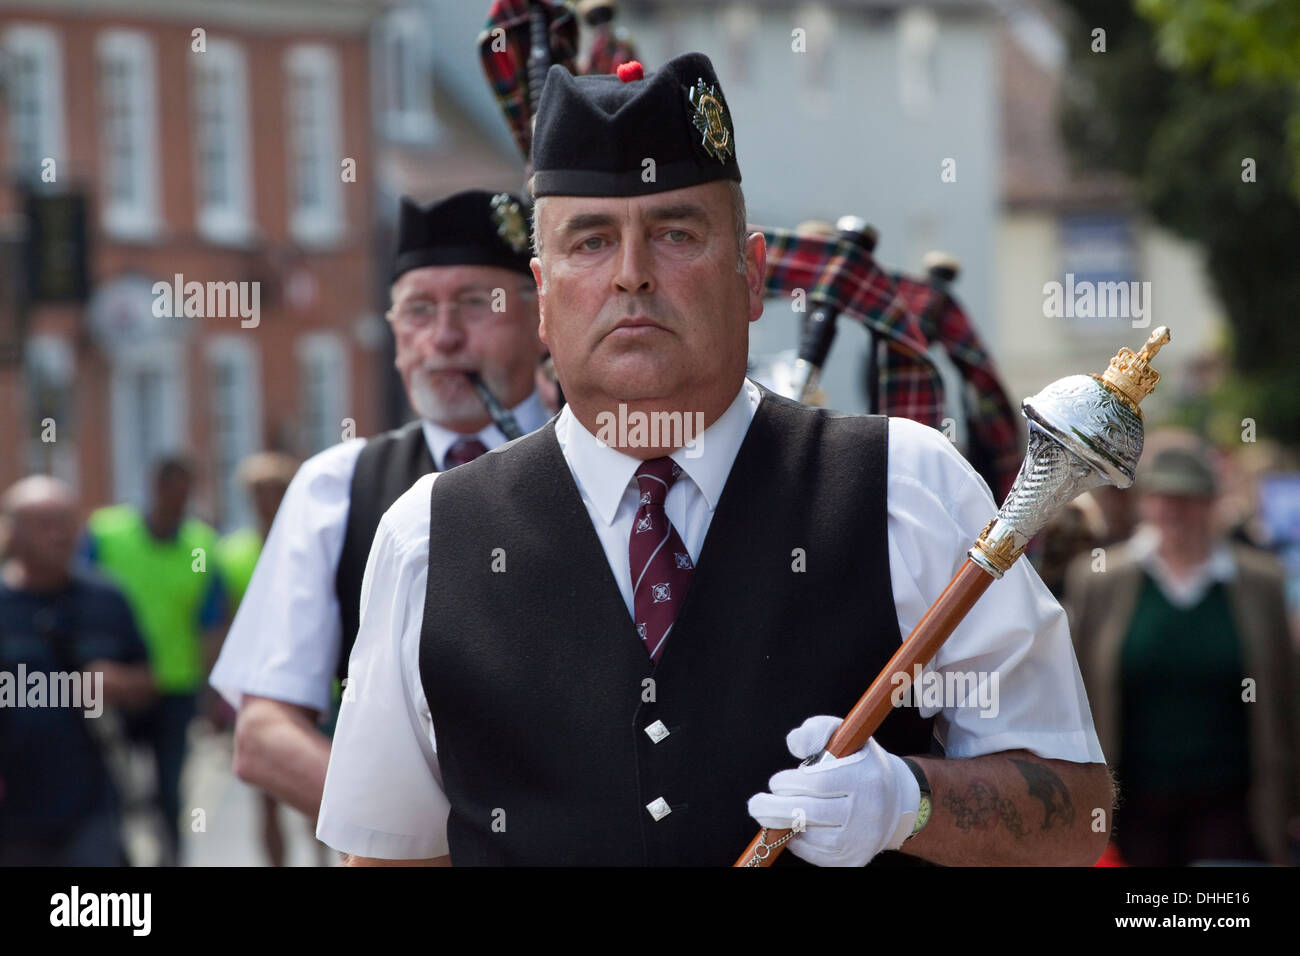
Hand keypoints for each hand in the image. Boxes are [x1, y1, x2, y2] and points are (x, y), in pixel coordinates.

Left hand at [747, 715, 920, 866]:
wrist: (893, 800)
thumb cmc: (856, 762)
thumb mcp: (841, 735)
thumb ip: (814, 731)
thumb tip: (795, 746)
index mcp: (865, 778)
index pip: (819, 783)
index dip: (790, 783)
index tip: (776, 782)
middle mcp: (868, 812)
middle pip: (809, 813)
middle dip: (774, 809)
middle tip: (756, 804)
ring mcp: (862, 839)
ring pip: (810, 836)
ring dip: (785, 825)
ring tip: (776, 813)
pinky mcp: (854, 860)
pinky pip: (816, 855)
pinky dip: (798, 843)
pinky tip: (795, 828)